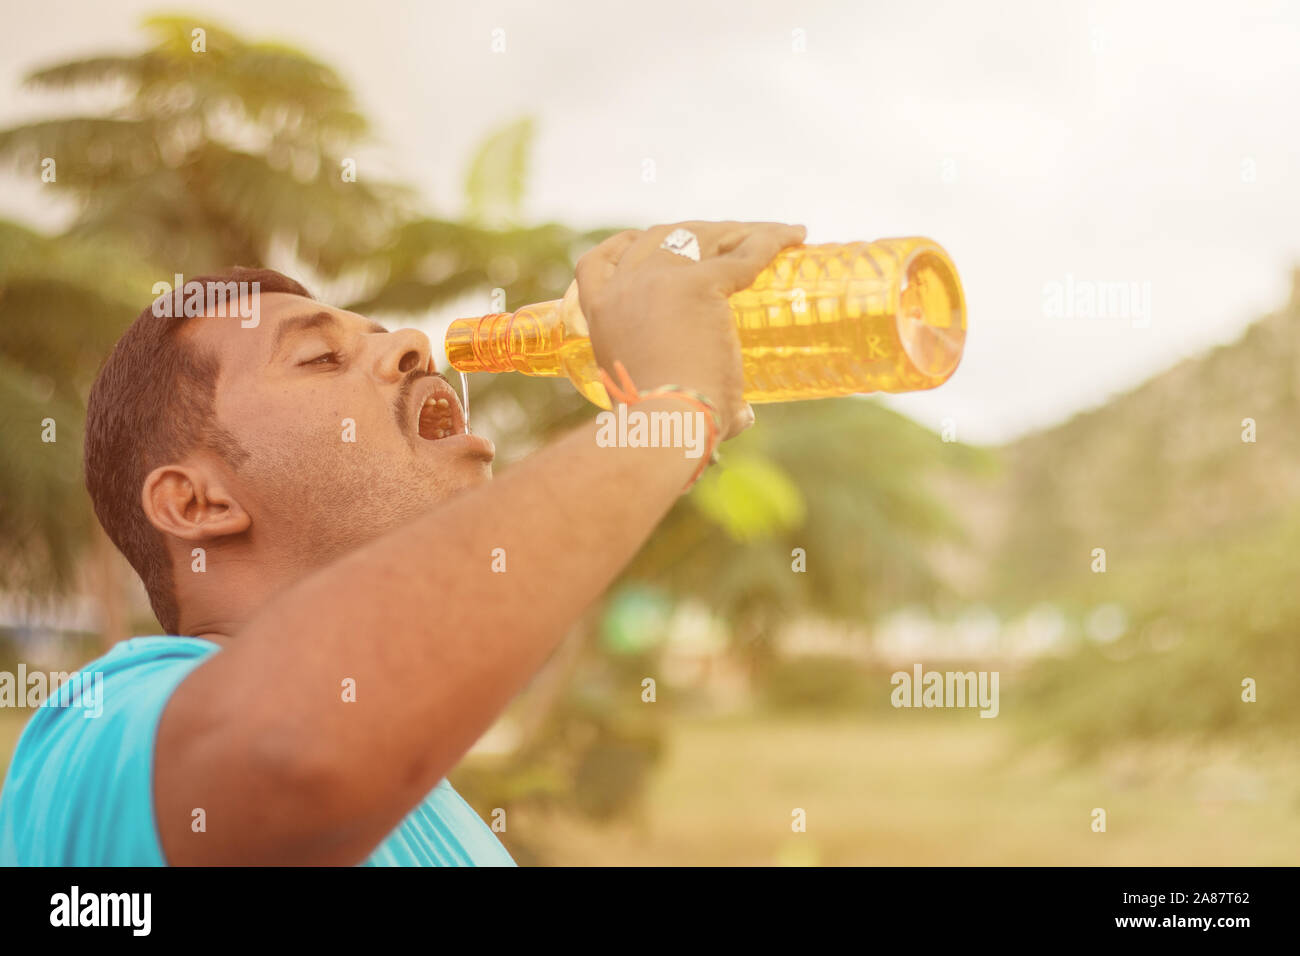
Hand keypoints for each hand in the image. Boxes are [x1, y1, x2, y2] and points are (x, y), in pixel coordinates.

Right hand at [574, 220, 806, 438]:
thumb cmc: (659, 429)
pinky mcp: (700, 284)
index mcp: (601, 314)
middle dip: (694, 233)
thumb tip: (742, 417)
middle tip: (732, 240)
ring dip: (734, 230)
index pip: (598, 262)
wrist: (663, 426)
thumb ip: (696, 400)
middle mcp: (624, 287)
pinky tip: (796, 236)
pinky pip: (743, 253)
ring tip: (770, 235)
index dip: (624, 246)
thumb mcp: (658, 402)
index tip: (651, 241)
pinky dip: (772, 240)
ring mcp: (660, 280)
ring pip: (700, 235)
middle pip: (659, 237)